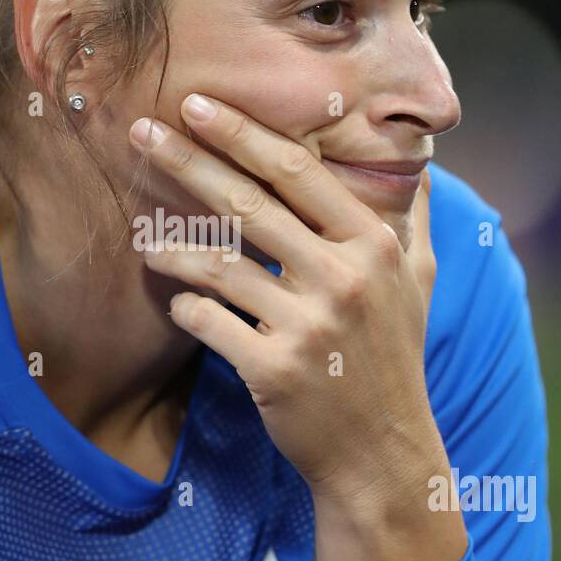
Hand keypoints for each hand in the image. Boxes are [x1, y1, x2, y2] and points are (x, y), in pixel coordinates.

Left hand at [129, 94, 444, 505]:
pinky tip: (179, 302)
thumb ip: (412, 220)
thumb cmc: (394, 360)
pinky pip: (209, 321)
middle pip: (248, 203)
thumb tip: (420, 164)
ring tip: (143, 239)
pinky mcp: (274, 370)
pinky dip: (186, 307)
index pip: (299, 171)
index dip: (244, 134)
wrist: (383, 455)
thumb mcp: (419, 284)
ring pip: (218, 264)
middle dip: (188, 161)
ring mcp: (308, 325)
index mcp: (373, 246)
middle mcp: (343, 278)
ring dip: (171, 246)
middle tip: (140, 132)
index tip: (198, 106)